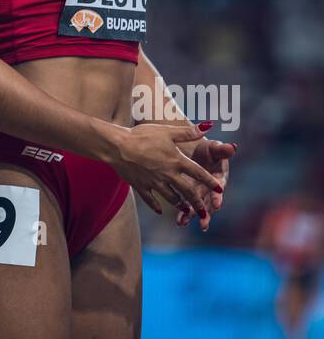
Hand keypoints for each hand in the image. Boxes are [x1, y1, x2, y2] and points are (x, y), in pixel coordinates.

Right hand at [110, 122, 225, 217]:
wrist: (118, 146)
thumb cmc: (143, 135)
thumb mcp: (167, 131)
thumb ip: (188, 132)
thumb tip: (208, 125)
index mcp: (176, 161)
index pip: (198, 173)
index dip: (210, 181)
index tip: (220, 189)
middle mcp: (168, 175)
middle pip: (187, 192)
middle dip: (198, 203)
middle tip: (206, 212)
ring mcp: (154, 183)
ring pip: (171, 198)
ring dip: (180, 205)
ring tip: (186, 210)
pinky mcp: (141, 186)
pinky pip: (151, 200)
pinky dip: (156, 206)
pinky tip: (160, 210)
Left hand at [172, 135, 236, 232]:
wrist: (198, 152)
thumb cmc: (210, 150)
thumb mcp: (215, 148)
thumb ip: (222, 150)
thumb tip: (233, 146)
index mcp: (219, 178)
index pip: (219, 189)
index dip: (218, 196)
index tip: (217, 204)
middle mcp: (211, 189)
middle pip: (209, 203)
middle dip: (206, 213)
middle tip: (203, 224)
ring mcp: (201, 193)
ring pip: (198, 207)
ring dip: (192, 216)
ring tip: (184, 223)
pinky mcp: (190, 195)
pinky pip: (188, 206)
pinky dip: (184, 214)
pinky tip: (180, 222)